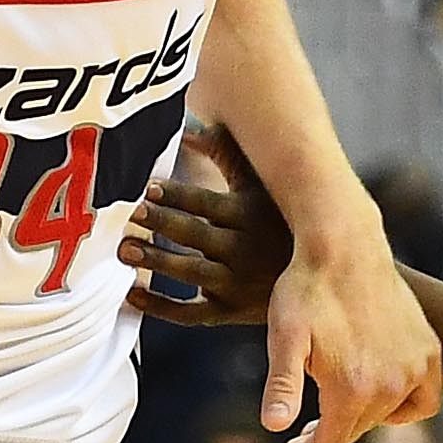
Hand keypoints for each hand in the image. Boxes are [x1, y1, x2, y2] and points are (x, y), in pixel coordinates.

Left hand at [119, 124, 289, 323]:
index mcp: (249, 215)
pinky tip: (132, 294)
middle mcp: (244, 250)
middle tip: (130, 213)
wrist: (316, 277)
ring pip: (190, 272)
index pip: (207, 203)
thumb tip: (191, 127)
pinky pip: (190, 314)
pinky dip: (160, 307)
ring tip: (125, 250)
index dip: (177, 196)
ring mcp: (237, 284)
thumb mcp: (261, 186)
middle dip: (161, 222)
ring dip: (156, 261)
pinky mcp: (229, 312)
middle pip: (196, 235)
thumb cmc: (280, 223)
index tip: (149, 187)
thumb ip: (227, 154)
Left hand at [260, 227, 442, 442]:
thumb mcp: (283, 337)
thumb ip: (283, 385)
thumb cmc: (305, 290)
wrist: (346, 245)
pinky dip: (404, 402)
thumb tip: (275, 428)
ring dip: (362, 418)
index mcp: (351, 389)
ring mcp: (416, 367)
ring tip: (337, 405)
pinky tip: (380, 390)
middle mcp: (391, 385)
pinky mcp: (431, 351)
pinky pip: (423, 398)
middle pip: (355, 433)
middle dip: (326, 441)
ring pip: (388, 417)